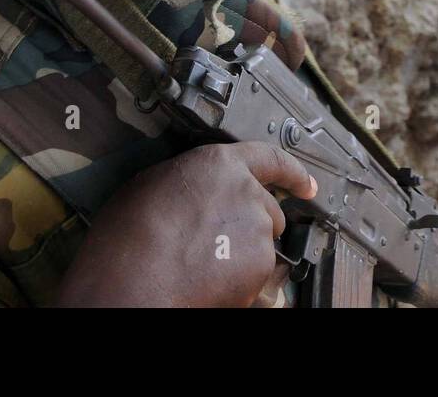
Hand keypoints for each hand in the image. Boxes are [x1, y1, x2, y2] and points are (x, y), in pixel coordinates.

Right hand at [54, 141, 316, 306]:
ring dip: (243, 252)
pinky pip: (256, 271)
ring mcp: (258, 229)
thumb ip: (193, 180)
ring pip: (261, 243)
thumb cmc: (130, 235)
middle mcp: (247, 192)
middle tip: (217, 242)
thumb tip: (199, 191)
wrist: (134, 280)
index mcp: (220, 165)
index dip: (293, 173)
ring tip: (202, 262)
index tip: (307, 185)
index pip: (271, 159)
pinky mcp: (260, 264)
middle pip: (268, 209)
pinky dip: (240, 278)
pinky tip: (209, 279)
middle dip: (251, 225)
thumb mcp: (154, 183)